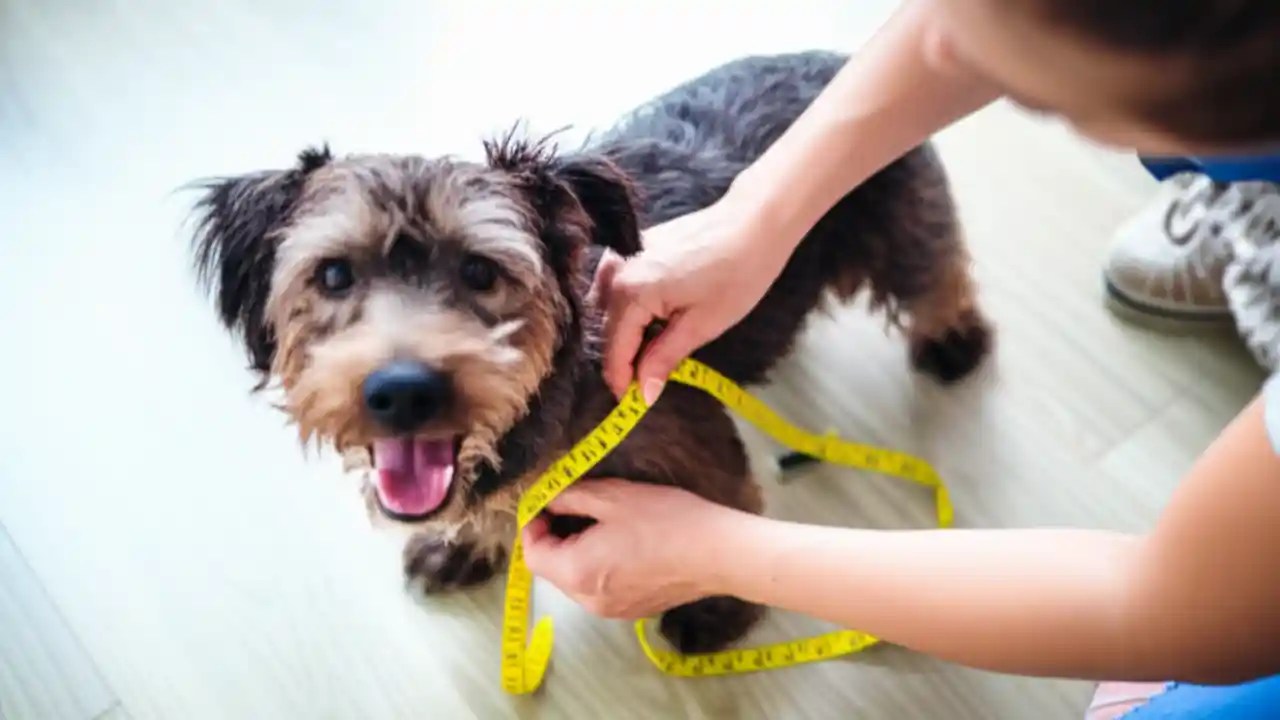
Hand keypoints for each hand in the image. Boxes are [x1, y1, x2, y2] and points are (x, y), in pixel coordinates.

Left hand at [520, 479, 738, 618]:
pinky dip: (600, 567)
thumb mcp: (612, 497)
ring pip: (577, 581)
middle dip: (556, 538)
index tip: (547, 503)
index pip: (532, 555)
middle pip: (553, 570)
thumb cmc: (664, 520)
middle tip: (574, 508)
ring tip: (602, 525)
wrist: (719, 553)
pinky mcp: (634, 611)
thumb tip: (547, 501)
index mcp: (577, 573)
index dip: (533, 526)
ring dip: (578, 553)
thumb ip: (569, 497)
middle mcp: (588, 601)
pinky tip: (626, 546)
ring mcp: (613, 611)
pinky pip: (602, 589)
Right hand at [591, 196, 794, 402]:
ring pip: (607, 309)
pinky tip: (651, 324)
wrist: (755, 221)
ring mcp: (621, 255)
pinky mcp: (632, 247)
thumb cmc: (737, 274)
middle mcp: (615, 271)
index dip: (622, 381)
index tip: (634, 404)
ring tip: (650, 356)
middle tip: (646, 384)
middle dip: (622, 359)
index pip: (614, 349)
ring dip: (624, 335)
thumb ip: (664, 359)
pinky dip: (628, 311)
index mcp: (630, 291)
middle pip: (607, 329)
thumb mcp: (702, 325)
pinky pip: (617, 287)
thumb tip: (643, 394)